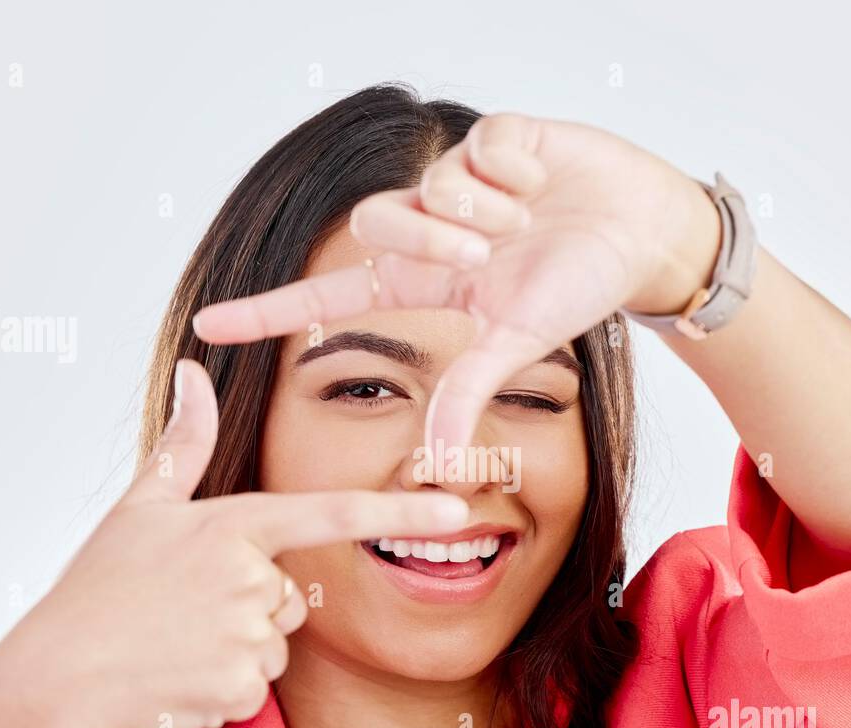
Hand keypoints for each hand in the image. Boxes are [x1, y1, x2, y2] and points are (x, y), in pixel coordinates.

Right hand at [0, 359, 469, 727]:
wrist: (56, 682)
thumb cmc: (97, 588)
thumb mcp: (139, 510)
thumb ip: (184, 444)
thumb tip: (194, 372)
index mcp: (232, 526)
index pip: (332, 514)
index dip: (401, 512)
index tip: (458, 509)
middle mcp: (250, 577)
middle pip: (290, 595)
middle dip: (251, 604)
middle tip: (182, 610)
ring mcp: (248, 635)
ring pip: (276, 643)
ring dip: (237, 647)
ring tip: (176, 643)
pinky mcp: (243, 688)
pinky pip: (258, 686)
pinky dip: (225, 686)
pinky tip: (179, 676)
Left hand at [189, 113, 720, 452]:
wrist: (642, 235)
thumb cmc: (576, 288)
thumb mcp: (517, 343)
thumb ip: (469, 393)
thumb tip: (436, 466)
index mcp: (424, 281)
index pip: (330, 294)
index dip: (270, 311)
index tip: (208, 327)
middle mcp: (430, 230)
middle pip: (377, 225)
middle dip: (433, 241)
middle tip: (490, 255)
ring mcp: (459, 181)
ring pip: (430, 186)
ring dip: (484, 210)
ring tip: (529, 218)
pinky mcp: (493, 137)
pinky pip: (480, 146)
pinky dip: (518, 169)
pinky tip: (544, 180)